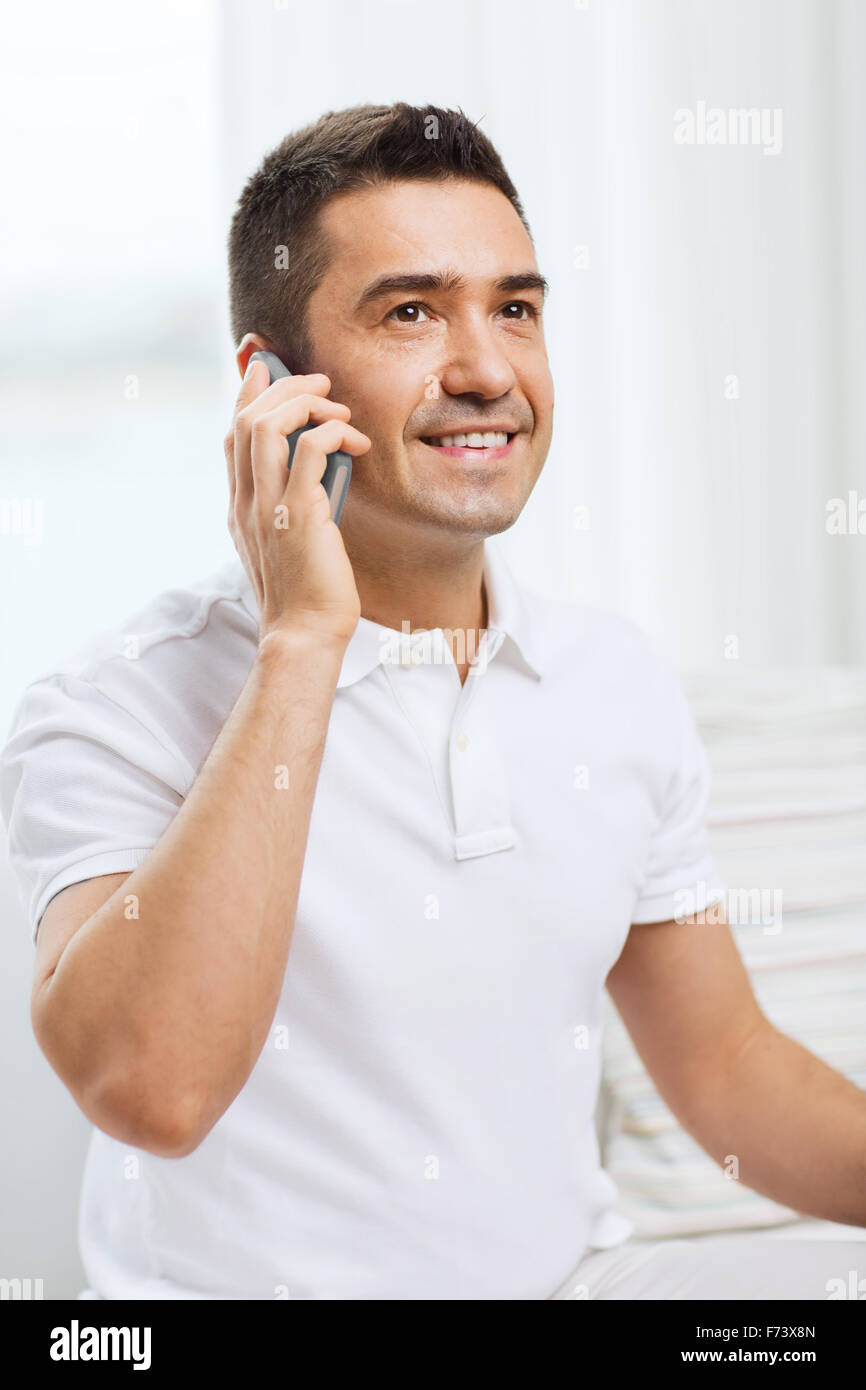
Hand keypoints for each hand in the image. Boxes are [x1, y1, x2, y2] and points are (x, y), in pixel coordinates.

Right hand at [225, 358, 370, 645]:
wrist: (304, 634)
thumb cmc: (306, 592)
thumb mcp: (289, 541)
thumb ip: (288, 503)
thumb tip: (314, 469)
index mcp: (240, 506)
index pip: (232, 434)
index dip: (248, 394)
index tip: (268, 367)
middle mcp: (246, 502)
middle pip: (247, 419)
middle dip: (283, 387)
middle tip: (320, 384)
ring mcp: (268, 507)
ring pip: (267, 425)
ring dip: (305, 403)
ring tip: (338, 407)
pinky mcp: (298, 515)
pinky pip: (309, 450)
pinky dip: (331, 432)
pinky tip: (354, 441)